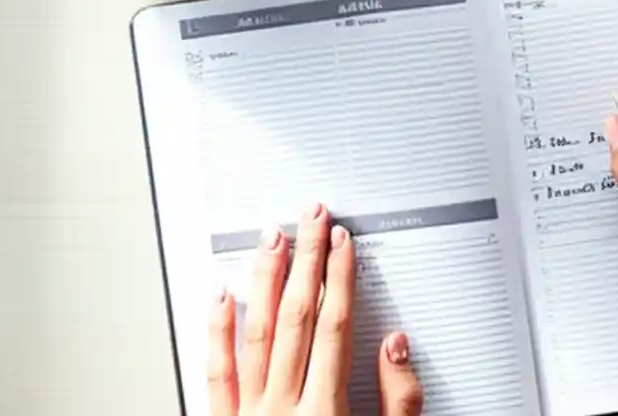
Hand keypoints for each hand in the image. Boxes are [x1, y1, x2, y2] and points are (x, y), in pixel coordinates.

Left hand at [206, 204, 423, 415]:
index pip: (334, 327)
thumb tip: (396, 347)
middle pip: (298, 318)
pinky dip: (218, 330)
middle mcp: (284, 408)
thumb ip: (399, 401)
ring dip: (266, 280)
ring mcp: (251, 414)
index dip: (339, 278)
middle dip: (307, 261)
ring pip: (258, 333)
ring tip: (273, 240)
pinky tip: (222, 295)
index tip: (341, 244)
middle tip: (312, 221)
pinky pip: (220, 372)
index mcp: (327, 413)